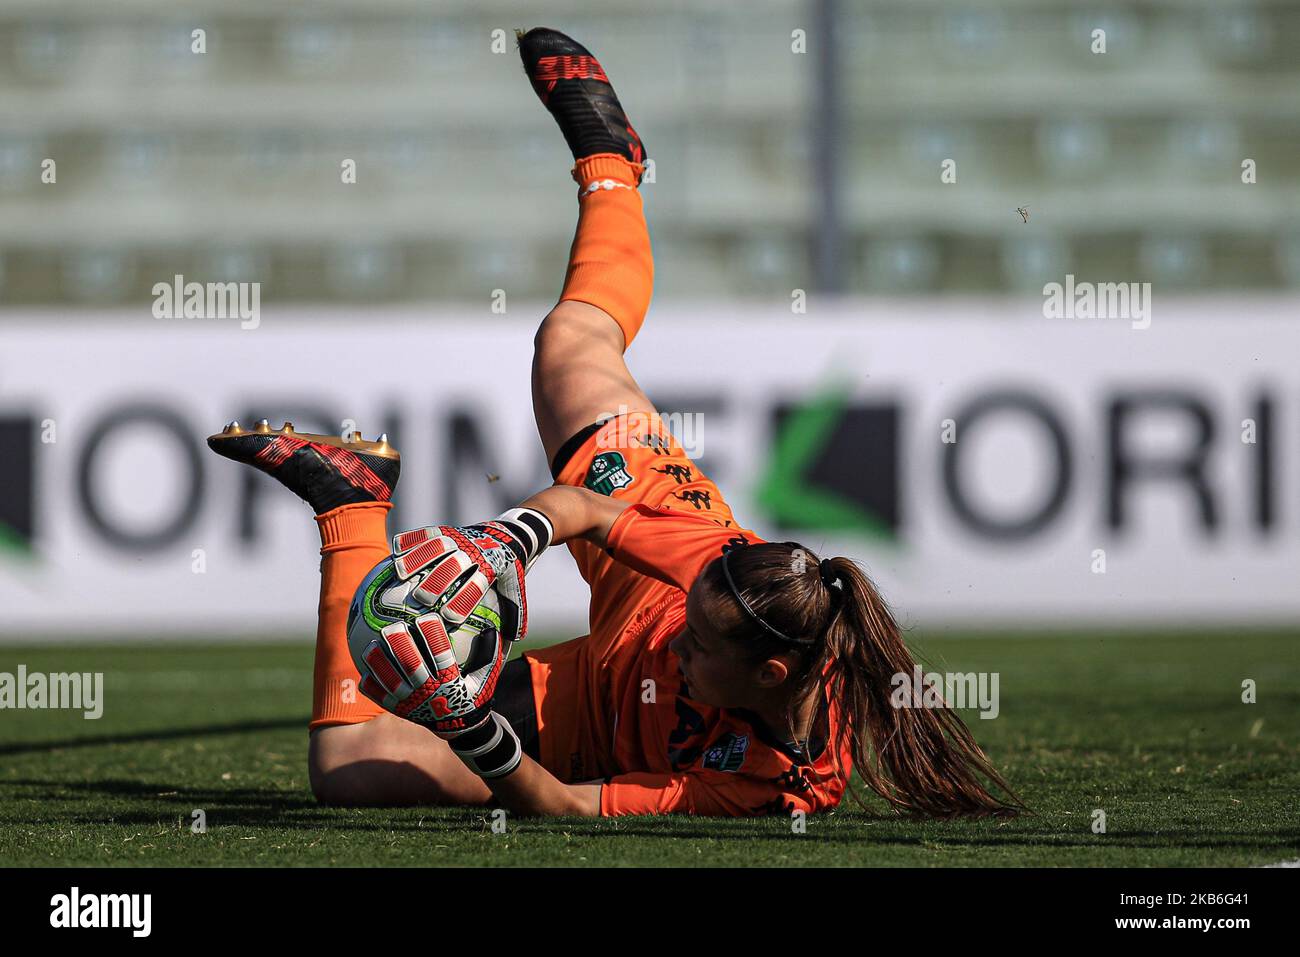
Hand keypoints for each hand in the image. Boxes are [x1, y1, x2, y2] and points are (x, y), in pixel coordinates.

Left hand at [355, 613, 522, 777]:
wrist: (460, 728)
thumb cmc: (473, 694)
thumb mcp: (486, 677)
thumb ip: (489, 654)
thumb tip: (491, 628)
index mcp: (450, 681)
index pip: (441, 656)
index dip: (434, 637)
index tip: (427, 617)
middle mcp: (430, 692)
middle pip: (412, 667)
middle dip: (401, 646)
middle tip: (392, 627)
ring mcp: (413, 703)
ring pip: (392, 683)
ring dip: (381, 665)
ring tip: (370, 647)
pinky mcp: (401, 711)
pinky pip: (382, 699)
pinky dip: (372, 687)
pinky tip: (363, 672)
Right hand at [389, 507, 552, 643]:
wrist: (506, 535)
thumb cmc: (504, 573)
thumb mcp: (513, 591)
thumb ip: (513, 614)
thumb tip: (510, 641)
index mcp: (490, 567)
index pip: (477, 584)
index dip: (463, 600)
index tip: (448, 618)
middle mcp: (473, 551)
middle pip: (454, 564)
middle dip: (438, 580)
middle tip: (422, 599)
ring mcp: (458, 538)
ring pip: (437, 544)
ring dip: (419, 558)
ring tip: (400, 574)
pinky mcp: (445, 529)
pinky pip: (425, 532)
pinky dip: (410, 540)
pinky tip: (394, 552)